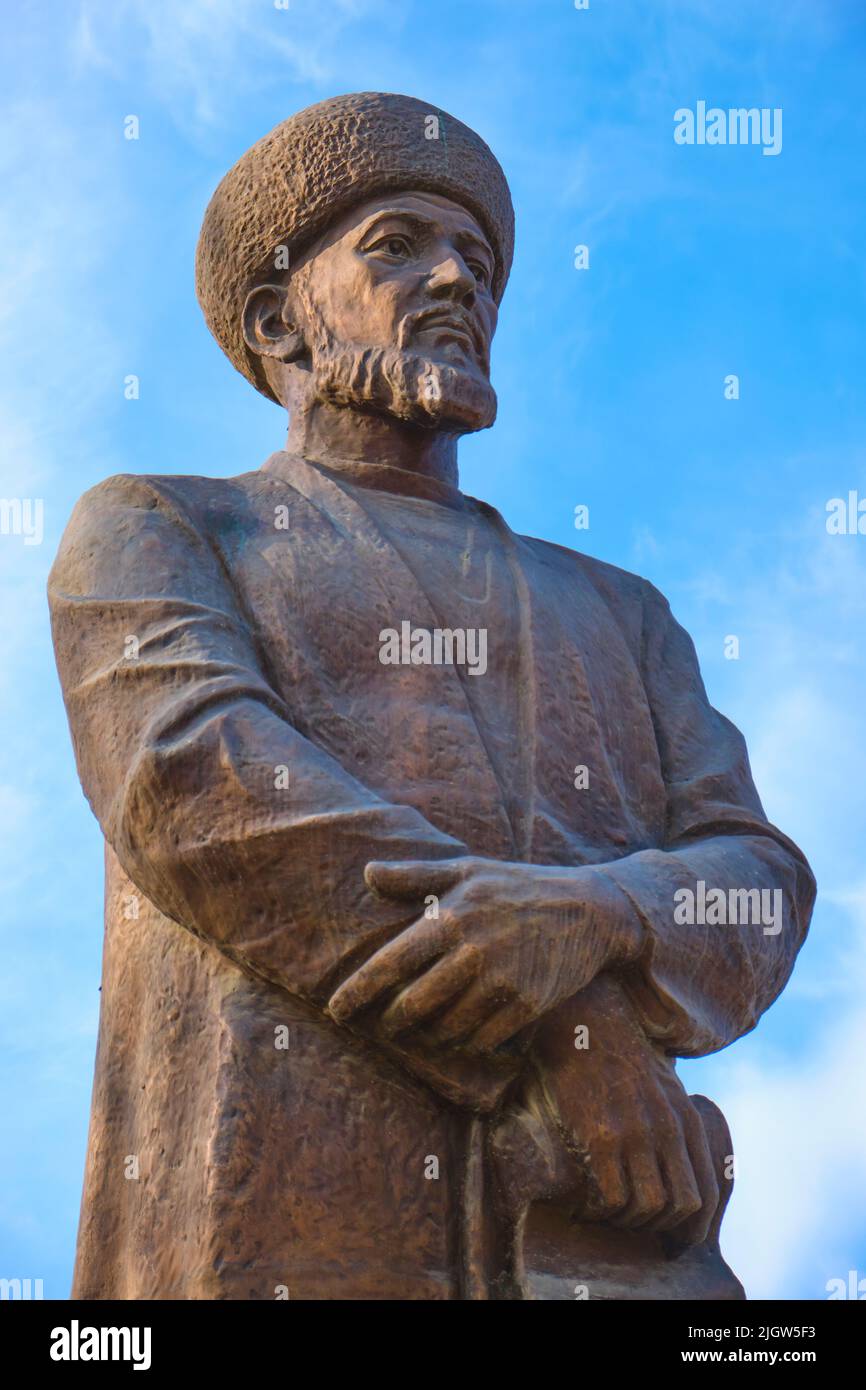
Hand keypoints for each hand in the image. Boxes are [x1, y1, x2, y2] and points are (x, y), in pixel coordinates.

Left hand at [327, 856, 643, 1053]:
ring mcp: (500, 982)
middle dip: (391, 1022)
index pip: (390, 964)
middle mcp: (471, 952)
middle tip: (384, 1025)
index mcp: (450, 918)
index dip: (357, 992)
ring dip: (427, 1034)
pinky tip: (461, 1033)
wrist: (589, 910)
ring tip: (422, 1028)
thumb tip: (367, 874)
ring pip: (444, 1027)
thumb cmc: (518, 886)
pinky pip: (481, 1039)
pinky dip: (465, 1041)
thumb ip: (415, 876)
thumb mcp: (467, 871)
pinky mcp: (527, 1005)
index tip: (334, 1011)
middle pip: (412, 1005)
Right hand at [526, 977, 724, 1242]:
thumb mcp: (664, 1088)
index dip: (692, 1231)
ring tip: (603, 1213)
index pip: (706, 1195)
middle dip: (656, 1229)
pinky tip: (583, 1202)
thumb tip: (677, 1172)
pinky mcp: (601, 1134)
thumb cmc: (620, 1057)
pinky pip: (609, 1196)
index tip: (673, 1244)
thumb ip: (676, 1126)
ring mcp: (636, 1133)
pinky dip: (598, 1211)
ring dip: (623, 1222)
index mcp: (687, 1120)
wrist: (585, 1022)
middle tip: (630, 1226)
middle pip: (679, 1207)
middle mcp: (668, 1129)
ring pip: (646, 1208)